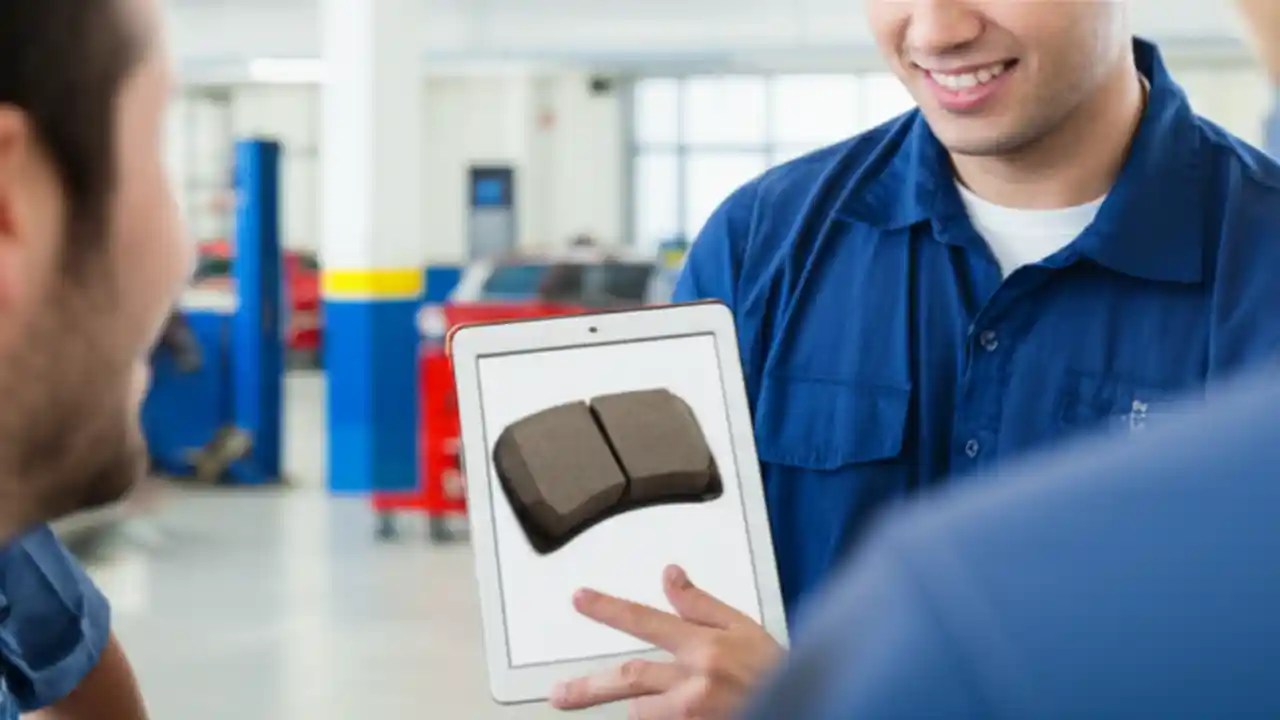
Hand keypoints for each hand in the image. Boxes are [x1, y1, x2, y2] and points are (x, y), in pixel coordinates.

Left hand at [550, 565, 782, 718]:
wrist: (810, 712)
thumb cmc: (779, 673)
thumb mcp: (745, 628)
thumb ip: (701, 605)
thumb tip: (669, 575)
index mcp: (705, 648)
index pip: (646, 620)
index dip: (609, 609)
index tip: (580, 599)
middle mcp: (695, 683)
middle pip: (629, 679)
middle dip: (588, 688)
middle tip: (559, 693)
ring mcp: (693, 717)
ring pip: (642, 713)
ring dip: (642, 709)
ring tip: (652, 706)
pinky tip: (664, 715)